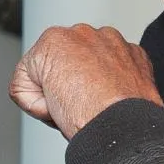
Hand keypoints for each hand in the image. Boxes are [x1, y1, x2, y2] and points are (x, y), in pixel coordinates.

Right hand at [10, 25, 160, 138]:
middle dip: (66, 81)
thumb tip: (40, 87)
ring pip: (91, 60)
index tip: (53, 107)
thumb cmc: (87, 118)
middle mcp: (84, 33)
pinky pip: (117, 63)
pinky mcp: (135, 53)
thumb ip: (28, 86)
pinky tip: (112, 96)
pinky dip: (115, 78)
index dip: (40, 96)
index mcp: (54, 39)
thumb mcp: (34, 104)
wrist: (124, 130)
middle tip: (73, 105)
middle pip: (62, 62)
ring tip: (95, 101)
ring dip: (91, 78)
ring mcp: (112, 41)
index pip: (33, 70)